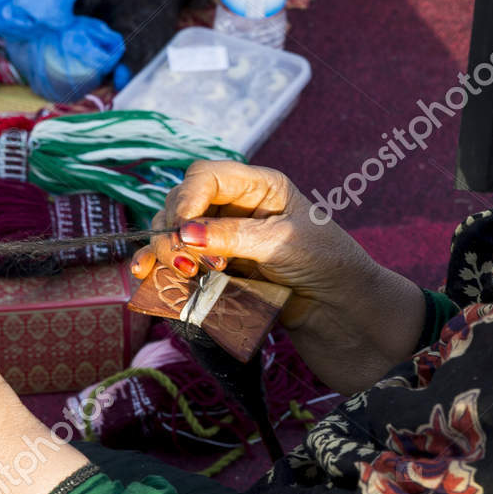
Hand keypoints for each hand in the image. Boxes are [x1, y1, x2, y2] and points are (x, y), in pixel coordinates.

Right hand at [132, 161, 425, 393]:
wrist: (346, 317)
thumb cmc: (330, 267)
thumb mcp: (285, 244)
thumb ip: (235, 237)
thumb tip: (185, 233)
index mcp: (259, 187)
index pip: (206, 177)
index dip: (187, 198)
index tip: (183, 230)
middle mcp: (236, 209)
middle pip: (181, 205)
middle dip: (173, 231)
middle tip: (185, 263)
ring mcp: (223, 242)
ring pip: (172, 236)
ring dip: (163, 252)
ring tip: (174, 275)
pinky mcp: (217, 273)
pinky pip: (178, 266)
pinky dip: (159, 272)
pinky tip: (145, 279)